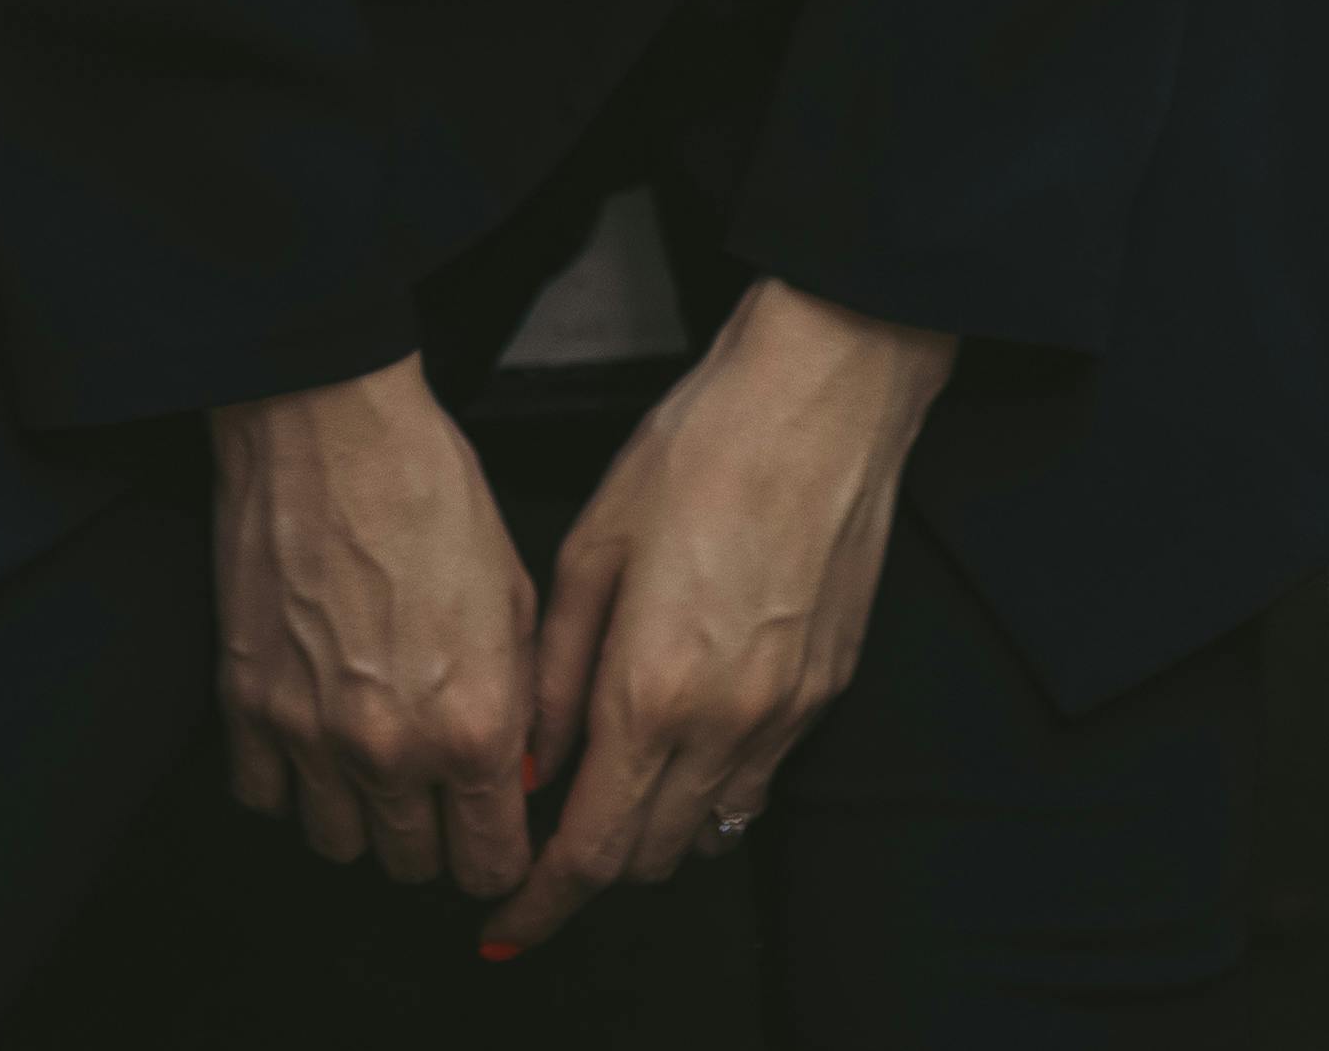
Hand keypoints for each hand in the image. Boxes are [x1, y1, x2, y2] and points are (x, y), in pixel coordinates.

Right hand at [208, 354, 538, 893]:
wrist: (329, 421)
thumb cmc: (427, 485)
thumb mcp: (516, 593)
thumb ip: (521, 702)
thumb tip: (514, 771)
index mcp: (473, 724)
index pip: (490, 864)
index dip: (497, 853)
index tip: (490, 833)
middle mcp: (391, 748)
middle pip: (412, 868)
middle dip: (432, 836)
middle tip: (433, 786)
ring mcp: (309, 733)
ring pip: (337, 846)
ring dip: (360, 815)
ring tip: (370, 758)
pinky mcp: (246, 704)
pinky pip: (263, 800)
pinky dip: (287, 784)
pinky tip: (310, 735)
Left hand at [482, 276, 957, 953]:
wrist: (822, 399)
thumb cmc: (702, 446)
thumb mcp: (593, 545)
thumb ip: (555, 671)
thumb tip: (533, 759)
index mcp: (653, 690)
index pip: (589, 850)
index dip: (539, 905)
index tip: (502, 929)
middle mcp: (727, 725)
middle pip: (646, 858)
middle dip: (589, 866)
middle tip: (546, 836)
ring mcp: (786, 716)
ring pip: (708, 832)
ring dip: (652, 830)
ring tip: (614, 778)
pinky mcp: (825, 693)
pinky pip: (758, 782)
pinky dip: (711, 788)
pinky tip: (683, 730)